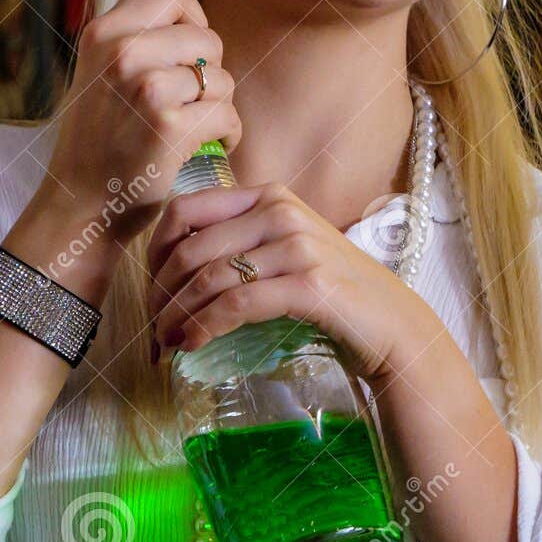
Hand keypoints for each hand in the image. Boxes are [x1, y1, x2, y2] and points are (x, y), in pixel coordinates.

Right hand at [39, 0, 241, 244]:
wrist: (81, 203)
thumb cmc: (99, 142)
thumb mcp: (100, 74)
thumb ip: (135, 41)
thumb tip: (191, 22)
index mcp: (103, 32)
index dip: (193, 19)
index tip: (189, 52)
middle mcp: (122, 52)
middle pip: (206, 38)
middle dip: (211, 71)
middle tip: (193, 101)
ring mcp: (147, 88)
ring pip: (220, 79)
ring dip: (220, 106)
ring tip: (197, 126)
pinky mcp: (170, 127)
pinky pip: (227, 115)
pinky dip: (229, 134)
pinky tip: (212, 146)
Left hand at [145, 180, 441, 383]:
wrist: (391, 326)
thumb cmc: (332, 295)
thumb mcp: (283, 254)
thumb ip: (240, 246)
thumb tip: (172, 276)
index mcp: (268, 196)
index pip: (183, 211)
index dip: (154, 256)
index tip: (149, 295)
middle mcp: (280, 211)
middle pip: (189, 249)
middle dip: (159, 296)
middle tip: (151, 332)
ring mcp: (297, 244)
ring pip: (208, 278)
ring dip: (177, 317)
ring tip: (166, 346)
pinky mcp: (309, 283)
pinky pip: (236, 304)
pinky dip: (205, 327)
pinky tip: (193, 345)